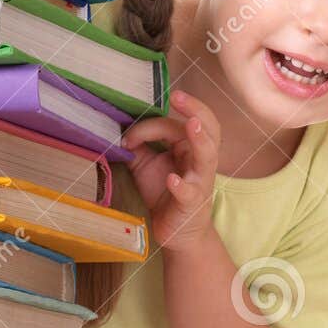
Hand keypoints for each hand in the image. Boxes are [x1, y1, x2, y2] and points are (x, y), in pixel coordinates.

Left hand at [122, 89, 220, 252]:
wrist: (176, 232)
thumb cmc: (164, 192)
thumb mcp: (146, 164)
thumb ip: (137, 145)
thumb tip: (120, 129)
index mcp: (190, 147)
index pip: (175, 125)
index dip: (150, 126)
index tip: (127, 137)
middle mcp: (200, 160)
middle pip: (208, 128)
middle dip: (195, 109)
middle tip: (179, 95)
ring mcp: (199, 181)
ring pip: (207, 155)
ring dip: (199, 139)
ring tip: (191, 124)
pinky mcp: (192, 203)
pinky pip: (190, 192)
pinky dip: (182, 185)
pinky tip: (172, 180)